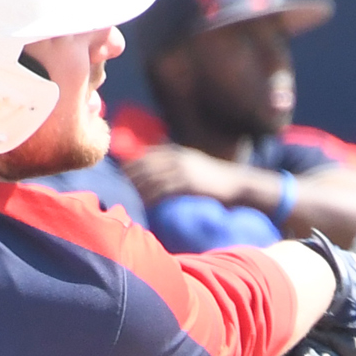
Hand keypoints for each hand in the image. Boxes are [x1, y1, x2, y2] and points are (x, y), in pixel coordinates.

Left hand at [122, 147, 253, 204]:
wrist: (236, 184)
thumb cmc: (213, 176)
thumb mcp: (193, 162)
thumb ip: (175, 161)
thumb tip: (156, 167)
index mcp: (176, 151)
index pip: (146, 155)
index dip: (131, 165)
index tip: (120, 175)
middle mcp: (177, 158)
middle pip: (145, 165)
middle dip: (130, 177)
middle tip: (119, 189)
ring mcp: (182, 170)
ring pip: (151, 178)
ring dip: (138, 189)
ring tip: (128, 198)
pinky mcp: (188, 184)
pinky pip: (163, 190)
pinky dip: (151, 197)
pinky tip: (144, 204)